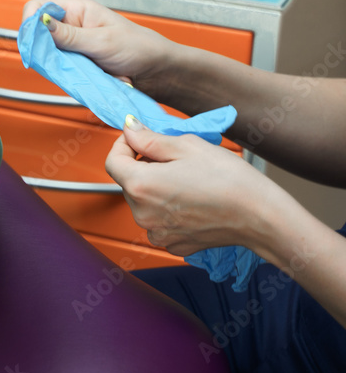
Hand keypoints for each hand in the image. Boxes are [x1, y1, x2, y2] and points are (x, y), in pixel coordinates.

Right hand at [21, 0, 178, 93]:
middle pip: (38, 35)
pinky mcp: (75, 64)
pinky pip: (60, 71)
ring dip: (61, 67)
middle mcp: (71, 26)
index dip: (30, 24)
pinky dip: (69, 77)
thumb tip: (39, 23)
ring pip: (47, 56)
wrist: (157, 73)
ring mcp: (72, 46)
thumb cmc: (139, 48)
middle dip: (46, 51)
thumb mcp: (101, 41)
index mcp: (77, 10)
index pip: (38, 8)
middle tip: (62, 62)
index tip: (33, 43)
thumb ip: (68, 35)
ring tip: (83, 70)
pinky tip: (85, 77)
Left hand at [104, 116, 282, 256]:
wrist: (261, 216)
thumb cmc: (230, 180)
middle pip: (129, 182)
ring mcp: (156, 232)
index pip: (112, 161)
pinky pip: (159, 220)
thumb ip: (150, 139)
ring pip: (144, 202)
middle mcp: (142, 214)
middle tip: (176, 159)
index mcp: (141, 186)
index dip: (123, 145)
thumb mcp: (187, 147)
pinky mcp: (171, 244)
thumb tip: (129, 129)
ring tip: (189, 181)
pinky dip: (169, 209)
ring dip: (156, 188)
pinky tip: (193, 202)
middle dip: (144, 166)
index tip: (137, 138)